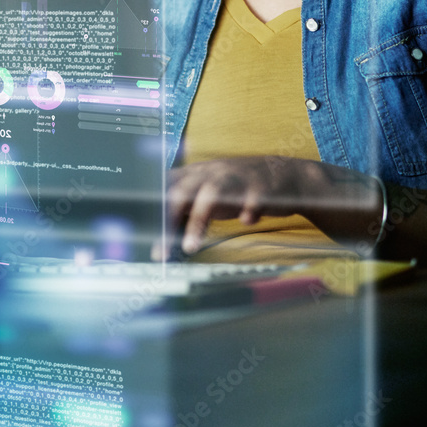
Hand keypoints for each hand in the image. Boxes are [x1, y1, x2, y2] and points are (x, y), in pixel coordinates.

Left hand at [157, 156, 382, 257]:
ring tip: (190, 246)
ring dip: (199, 219)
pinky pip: (253, 197)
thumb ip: (183, 210)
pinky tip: (247, 220)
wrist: (284, 176)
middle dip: (168, 222)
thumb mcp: (207, 193)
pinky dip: (249, 208)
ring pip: (212, 194)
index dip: (151, 213)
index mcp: (196, 174)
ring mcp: (237, 178)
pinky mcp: (262, 186)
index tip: (141, 240)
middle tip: (160, 253)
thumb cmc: (238, 190)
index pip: (165, 190)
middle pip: (182, 192)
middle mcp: (212, 173)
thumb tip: (155, 241)